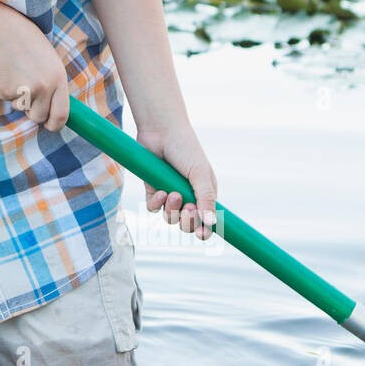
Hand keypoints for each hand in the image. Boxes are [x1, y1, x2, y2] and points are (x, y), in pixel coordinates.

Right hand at [0, 9, 69, 130]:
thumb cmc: (24, 40)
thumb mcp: (48, 59)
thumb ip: (53, 82)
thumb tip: (51, 106)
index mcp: (59, 78)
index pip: (62, 114)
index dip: (55, 124)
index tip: (50, 126)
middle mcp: (45, 87)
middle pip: (39, 116)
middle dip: (32, 111)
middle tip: (25, 93)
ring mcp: (25, 90)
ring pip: (21, 109)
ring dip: (17, 99)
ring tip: (15, 73)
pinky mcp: (6, 90)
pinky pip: (6, 99)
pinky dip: (4, 89)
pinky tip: (4, 71)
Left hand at [137, 123, 217, 239]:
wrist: (161, 131)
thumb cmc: (186, 149)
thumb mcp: (199, 174)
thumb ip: (205, 198)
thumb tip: (212, 223)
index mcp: (205, 194)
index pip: (208, 221)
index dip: (205, 231)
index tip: (201, 234)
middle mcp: (188, 197)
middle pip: (188, 224)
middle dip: (187, 222)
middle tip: (187, 209)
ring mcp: (169, 194)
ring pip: (170, 218)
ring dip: (171, 210)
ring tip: (173, 194)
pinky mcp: (153, 189)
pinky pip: (153, 208)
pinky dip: (156, 204)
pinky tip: (159, 191)